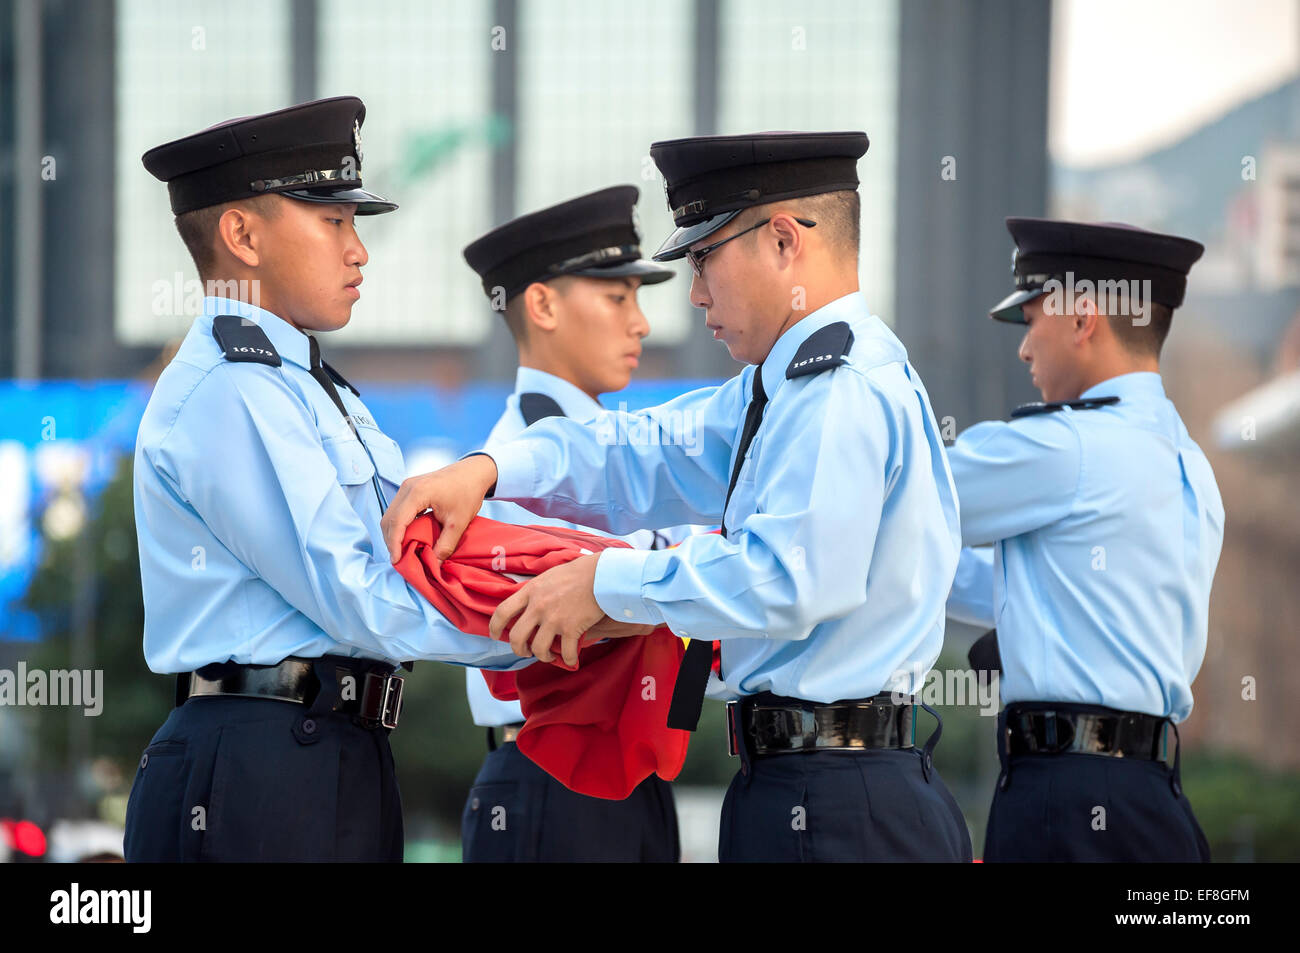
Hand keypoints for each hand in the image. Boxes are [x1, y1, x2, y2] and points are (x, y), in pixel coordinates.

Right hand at [381, 454, 497, 562]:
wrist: (473, 472)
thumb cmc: (468, 492)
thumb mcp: (458, 523)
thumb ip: (445, 546)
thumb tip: (434, 565)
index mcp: (417, 493)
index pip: (397, 522)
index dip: (394, 544)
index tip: (397, 561)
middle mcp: (407, 487)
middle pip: (389, 519)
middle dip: (391, 541)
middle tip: (400, 560)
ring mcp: (407, 486)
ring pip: (390, 515)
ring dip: (393, 534)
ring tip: (403, 551)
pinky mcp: (410, 488)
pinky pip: (397, 510)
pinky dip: (398, 525)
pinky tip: (407, 537)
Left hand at [489, 554, 648, 666]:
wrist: (602, 575)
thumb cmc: (577, 573)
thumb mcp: (547, 577)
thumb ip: (535, 592)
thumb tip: (526, 606)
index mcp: (530, 591)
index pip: (502, 612)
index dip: (495, 627)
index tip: (495, 635)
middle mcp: (538, 606)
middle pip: (516, 637)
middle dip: (518, 649)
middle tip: (525, 651)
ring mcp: (554, 619)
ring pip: (538, 649)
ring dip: (542, 656)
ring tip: (548, 655)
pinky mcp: (571, 628)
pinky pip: (565, 653)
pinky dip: (567, 660)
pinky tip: (570, 660)